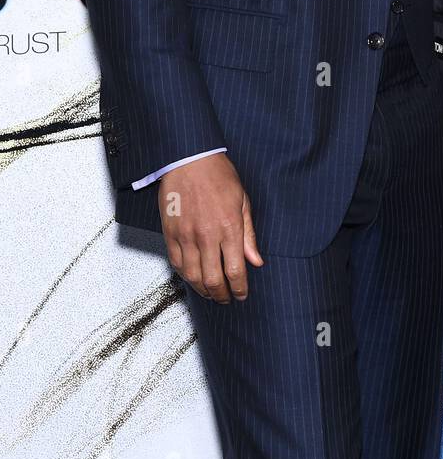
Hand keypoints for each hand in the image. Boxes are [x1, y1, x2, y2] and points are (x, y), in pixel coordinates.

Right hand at [158, 154, 263, 300]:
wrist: (189, 159)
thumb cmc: (218, 176)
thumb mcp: (243, 201)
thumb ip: (248, 235)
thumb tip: (256, 261)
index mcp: (229, 228)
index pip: (236, 271)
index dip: (239, 289)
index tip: (242, 295)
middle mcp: (207, 235)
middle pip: (213, 279)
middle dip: (221, 295)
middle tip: (225, 299)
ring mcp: (186, 236)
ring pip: (192, 276)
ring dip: (202, 289)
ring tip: (210, 292)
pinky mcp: (170, 233)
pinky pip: (176, 263)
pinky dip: (185, 275)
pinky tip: (193, 277)